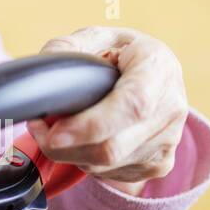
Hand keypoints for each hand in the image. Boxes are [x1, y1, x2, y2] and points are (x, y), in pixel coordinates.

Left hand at [30, 26, 189, 196]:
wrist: (157, 73)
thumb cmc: (119, 52)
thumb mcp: (94, 36)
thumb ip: (65, 49)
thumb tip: (43, 76)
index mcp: (159, 67)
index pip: (131, 105)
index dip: (90, 124)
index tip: (53, 133)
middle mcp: (172, 107)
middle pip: (114, 146)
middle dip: (65, 146)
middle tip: (38, 129)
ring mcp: (169, 140)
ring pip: (107, 165)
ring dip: (70, 154)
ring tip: (55, 128)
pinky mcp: (160, 163)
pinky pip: (112, 174)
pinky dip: (85, 161)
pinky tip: (81, 140)